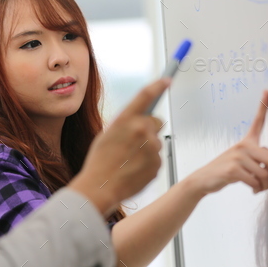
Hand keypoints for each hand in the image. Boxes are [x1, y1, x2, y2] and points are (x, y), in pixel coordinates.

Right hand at [69, 78, 169, 215]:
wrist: (100, 186)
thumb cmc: (100, 162)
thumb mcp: (108, 134)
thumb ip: (126, 124)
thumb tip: (141, 121)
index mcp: (125, 119)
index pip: (146, 95)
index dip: (158, 85)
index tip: (167, 80)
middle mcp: (140, 129)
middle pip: (156, 121)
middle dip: (149, 128)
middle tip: (134, 142)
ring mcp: (151, 147)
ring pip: (156, 142)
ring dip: (147, 148)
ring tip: (129, 160)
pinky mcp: (157, 163)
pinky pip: (156, 158)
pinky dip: (148, 163)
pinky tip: (133, 170)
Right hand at [188, 91, 267, 195]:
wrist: (203, 179)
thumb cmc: (225, 170)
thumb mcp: (240, 160)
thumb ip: (256, 158)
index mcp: (246, 142)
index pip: (257, 122)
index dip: (264, 106)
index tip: (267, 91)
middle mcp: (242, 146)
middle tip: (266, 180)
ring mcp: (237, 157)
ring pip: (265, 173)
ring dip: (264, 185)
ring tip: (258, 187)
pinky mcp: (233, 169)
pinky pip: (255, 181)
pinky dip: (256, 189)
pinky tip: (252, 189)